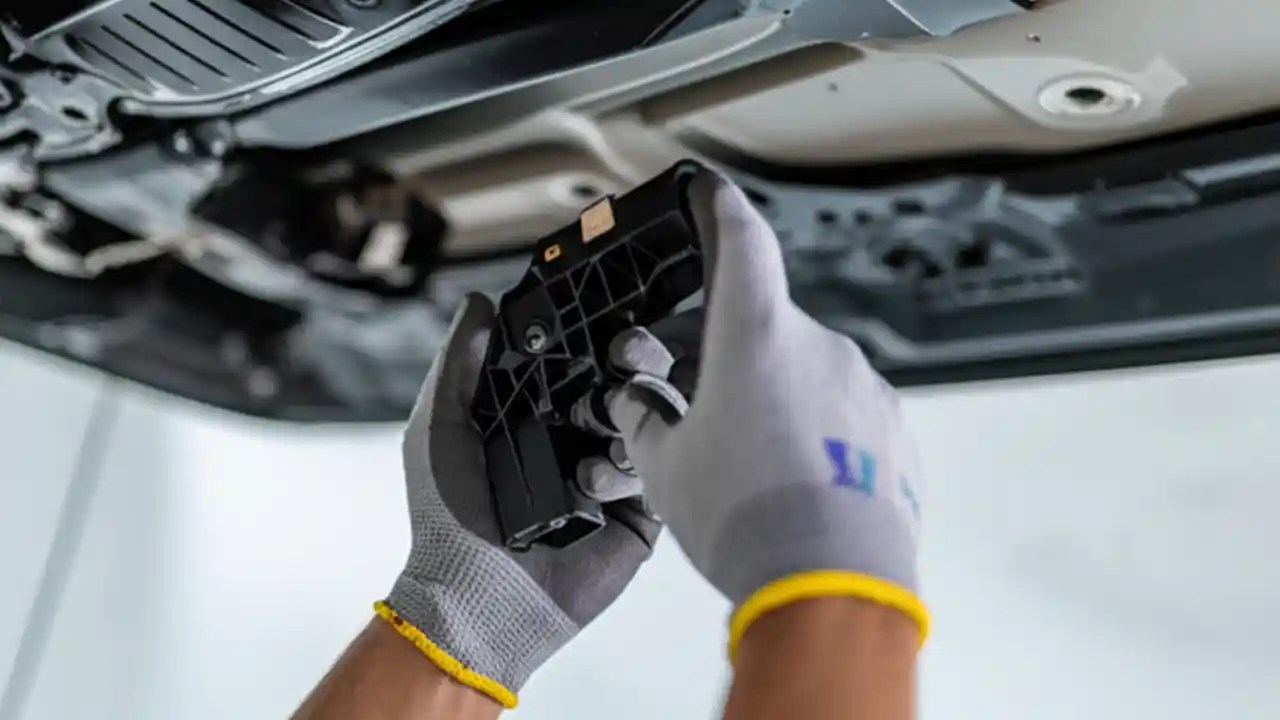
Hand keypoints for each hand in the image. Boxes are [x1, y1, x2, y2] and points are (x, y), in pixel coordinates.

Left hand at [381, 294, 660, 708]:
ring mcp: (615, 477)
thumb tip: (480, 301)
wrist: (475, 598)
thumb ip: (460, 363)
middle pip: (633, 382)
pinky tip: (598, 479)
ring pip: (655, 422)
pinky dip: (638, 466)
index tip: (610, 317)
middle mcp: (584, 439)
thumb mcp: (438, 427)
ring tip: (604, 424)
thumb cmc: (447, 515)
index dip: (602, 335)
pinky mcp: (640, 518)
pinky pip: (660, 475)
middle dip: (637, 360)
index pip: (587, 361)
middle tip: (627, 355)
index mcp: (541, 414)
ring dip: (637, 411)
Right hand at [608, 172, 927, 658]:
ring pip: (811, 381)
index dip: (720, 209)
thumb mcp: (666, 470)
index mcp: (758, 337)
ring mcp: (867, 390)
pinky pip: (849, 422)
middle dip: (741, 372)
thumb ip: (646, 423)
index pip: (741, 242)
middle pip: (769, 334)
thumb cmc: (746, 520)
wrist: (829, 587)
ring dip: (784, 412)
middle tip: (717, 432)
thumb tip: (638, 407)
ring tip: (761, 481)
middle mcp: (821, 348)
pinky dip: (824, 445)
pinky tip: (802, 495)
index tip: (711, 189)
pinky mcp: (896, 434)